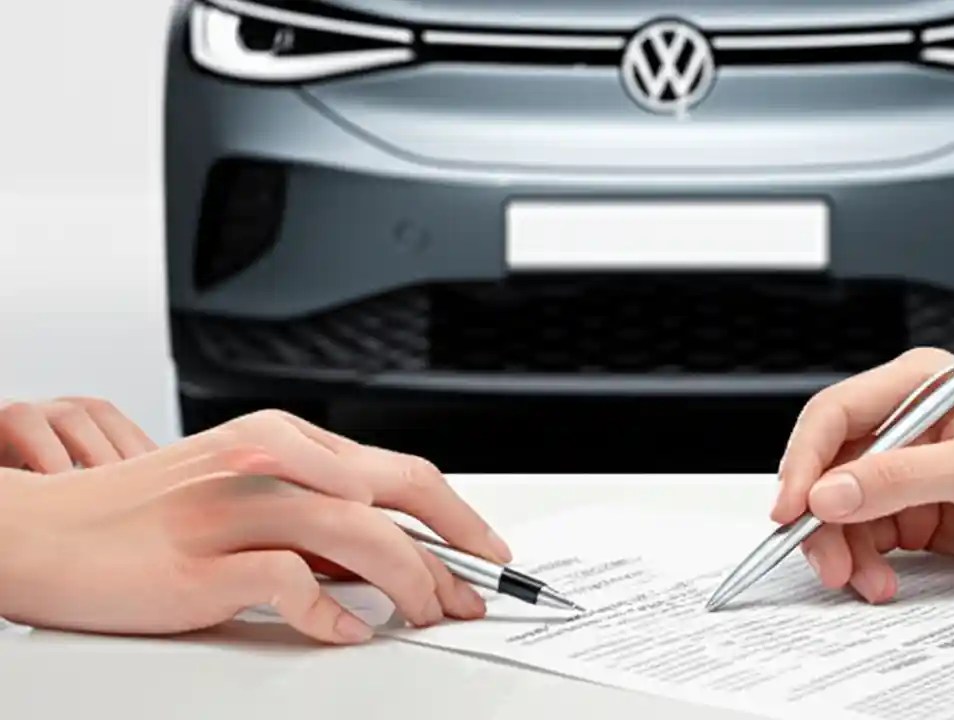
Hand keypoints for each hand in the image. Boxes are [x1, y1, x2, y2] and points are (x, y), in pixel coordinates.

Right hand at [0, 410, 510, 643]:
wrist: (42, 533)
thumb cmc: (140, 517)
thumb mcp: (239, 493)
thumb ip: (309, 514)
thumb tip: (384, 557)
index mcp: (281, 437)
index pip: (394, 470)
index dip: (453, 513)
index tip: (483, 551)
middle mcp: (264, 460)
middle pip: (393, 490)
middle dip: (452, 547)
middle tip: (474, 595)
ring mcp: (233, 507)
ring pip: (356, 530)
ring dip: (408, 580)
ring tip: (425, 616)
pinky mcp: (200, 561)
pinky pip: (288, 580)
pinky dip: (330, 610)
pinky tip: (348, 629)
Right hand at [775, 348, 953, 603]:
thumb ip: (899, 478)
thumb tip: (828, 493)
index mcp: (916, 386)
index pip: (834, 417)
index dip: (803, 461)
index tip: (792, 508)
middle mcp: (906, 425)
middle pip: (829, 469)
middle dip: (821, 518)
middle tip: (826, 560)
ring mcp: (911, 471)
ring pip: (843, 510)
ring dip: (845, 549)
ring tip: (864, 580)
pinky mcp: (920, 512)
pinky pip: (870, 537)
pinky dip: (867, 563)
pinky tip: (881, 579)